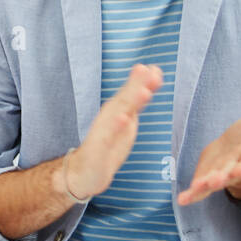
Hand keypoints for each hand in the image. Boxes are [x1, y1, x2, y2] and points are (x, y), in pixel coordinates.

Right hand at [65, 63, 162, 199]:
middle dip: (135, 85)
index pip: (131, 93)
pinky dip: (115, 128)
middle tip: (145, 70)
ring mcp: (102, 133)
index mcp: (118, 111)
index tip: (156, 68)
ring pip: (117, 115)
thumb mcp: (127, 120)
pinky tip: (123, 119)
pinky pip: (107, 138)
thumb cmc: (108, 144)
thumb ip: (138, 99)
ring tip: (143, 92)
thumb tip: (154, 75)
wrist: (84, 172)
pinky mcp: (97, 150)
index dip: (142, 81)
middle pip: (124, 100)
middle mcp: (109, 118)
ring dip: (128, 103)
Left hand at [177, 114, 240, 205]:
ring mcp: (220, 173)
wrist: (238, 142)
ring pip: (213, 182)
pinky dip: (191, 194)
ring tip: (197, 188)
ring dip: (205, 186)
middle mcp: (237, 168)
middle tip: (214, 181)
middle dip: (223, 178)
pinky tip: (182, 200)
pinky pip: (198, 187)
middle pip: (230, 175)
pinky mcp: (206, 174)